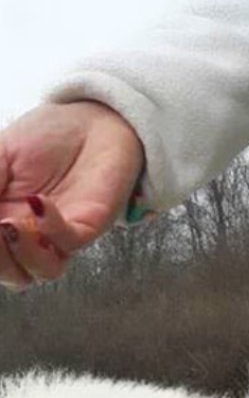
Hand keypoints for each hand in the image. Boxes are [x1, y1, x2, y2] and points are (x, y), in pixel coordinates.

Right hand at [0, 101, 143, 289]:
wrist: (91, 123)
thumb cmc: (43, 139)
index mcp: (1, 220)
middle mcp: (28, 235)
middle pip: (10, 274)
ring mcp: (58, 235)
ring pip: (41, 272)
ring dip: (22, 253)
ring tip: (9, 223)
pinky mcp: (87, 226)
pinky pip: (67, 242)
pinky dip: (49, 227)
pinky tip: (39, 201)